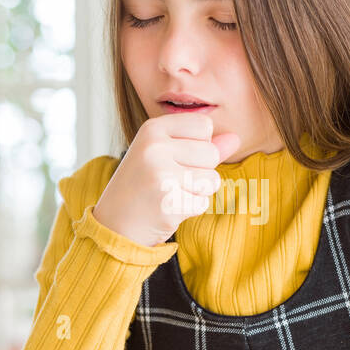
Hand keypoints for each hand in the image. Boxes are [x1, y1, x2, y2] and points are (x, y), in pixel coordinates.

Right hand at [93, 112, 240, 247]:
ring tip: (171, 193)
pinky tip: (168, 208)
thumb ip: (200, 145)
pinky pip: (203, 203)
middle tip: (171, 180)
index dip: (198, 145)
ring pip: (212, 179)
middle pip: (211, 153)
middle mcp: (155, 148)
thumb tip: (236, 138)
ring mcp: (161, 176)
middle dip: (200, 171)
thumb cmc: (142, 186)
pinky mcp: (169, 203)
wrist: (113, 224)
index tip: (174, 157)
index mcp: (152, 129)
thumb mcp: (164, 155)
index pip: (204, 125)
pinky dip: (190, 209)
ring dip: (198, 191)